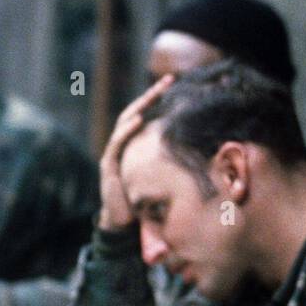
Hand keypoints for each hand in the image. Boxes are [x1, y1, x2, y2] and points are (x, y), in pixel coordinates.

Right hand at [98, 74, 173, 229]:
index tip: (173, 85)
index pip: (143, 116)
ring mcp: (112, 154)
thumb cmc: (141, 202)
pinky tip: (138, 120)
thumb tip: (195, 153)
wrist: (121, 224)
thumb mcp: (157, 178)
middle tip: (168, 80)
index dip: (156, 100)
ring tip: (154, 94)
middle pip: (133, 113)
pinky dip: (127, 130)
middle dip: (151, 96)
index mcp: (131, 146)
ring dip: (140, 107)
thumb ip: (167, 164)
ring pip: (124, 123)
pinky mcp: (109, 166)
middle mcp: (120, 146)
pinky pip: (117, 143)